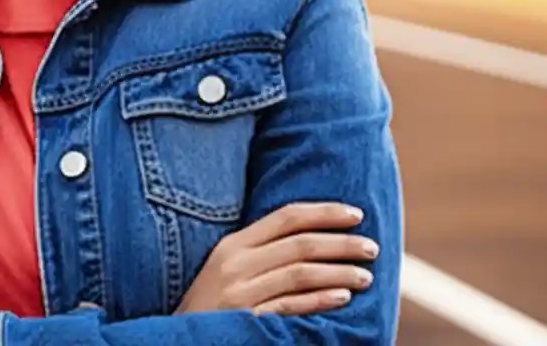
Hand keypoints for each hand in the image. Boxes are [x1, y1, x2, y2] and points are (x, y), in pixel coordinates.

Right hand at [176, 202, 378, 315]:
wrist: (175, 337)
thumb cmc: (210, 306)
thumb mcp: (226, 270)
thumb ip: (260, 253)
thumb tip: (311, 241)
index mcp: (232, 244)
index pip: (286, 217)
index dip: (324, 212)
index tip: (355, 214)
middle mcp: (235, 263)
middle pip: (300, 244)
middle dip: (342, 243)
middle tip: (371, 248)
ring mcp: (240, 291)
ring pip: (301, 273)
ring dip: (339, 272)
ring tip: (366, 277)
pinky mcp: (246, 318)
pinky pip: (290, 305)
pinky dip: (320, 300)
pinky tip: (342, 297)